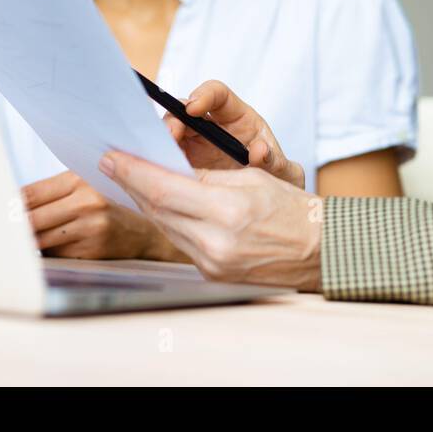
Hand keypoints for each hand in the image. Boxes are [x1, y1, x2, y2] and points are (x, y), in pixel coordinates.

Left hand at [21, 171, 186, 261]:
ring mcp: (89, 230)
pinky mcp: (90, 253)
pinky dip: (46, 255)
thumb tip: (9, 207)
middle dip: (12, 229)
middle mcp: (85, 204)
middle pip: (30, 220)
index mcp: (79, 181)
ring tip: (16, 244)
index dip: (7, 207)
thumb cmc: (107, 205)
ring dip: (27, 244)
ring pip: (39, 241)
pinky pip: (54, 256)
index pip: (29, 195)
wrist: (146, 232)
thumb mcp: (84, 187)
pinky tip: (49, 251)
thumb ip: (50, 193)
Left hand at [99, 151, 321, 290]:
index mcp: (228, 211)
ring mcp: (212, 263)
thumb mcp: (251, 179)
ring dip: (146, 202)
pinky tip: (160, 206)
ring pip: (165, 226)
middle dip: (133, 184)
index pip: (164, 188)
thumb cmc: (292, 209)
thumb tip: (166, 170)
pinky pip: (180, 242)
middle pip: (158, 209)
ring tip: (132, 180)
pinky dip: (168, 220)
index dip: (134, 171)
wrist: (320, 251)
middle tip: (113, 164)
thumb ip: (205, 178)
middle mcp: (215, 242)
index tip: (112, 157)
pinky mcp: (212, 274)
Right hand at [162, 80, 303, 189]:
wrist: (268, 208)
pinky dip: (157, 164)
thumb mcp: (284, 172)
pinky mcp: (183, 165)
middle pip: (184, 111)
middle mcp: (211, 127)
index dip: (203, 95)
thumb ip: (275, 162)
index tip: (194, 107)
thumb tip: (260, 152)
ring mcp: (194, 146)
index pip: (217, 95)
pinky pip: (164, 160)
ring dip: (160, 143)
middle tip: (169, 136)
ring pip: (169, 135)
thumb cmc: (276, 179)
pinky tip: (155, 175)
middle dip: (174, 120)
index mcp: (237, 118)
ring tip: (157, 158)